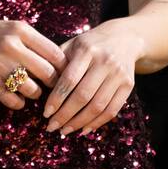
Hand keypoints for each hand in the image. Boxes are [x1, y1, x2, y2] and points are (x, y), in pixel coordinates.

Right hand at [0, 17, 66, 110]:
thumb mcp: (13, 29)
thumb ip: (36, 43)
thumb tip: (63, 66)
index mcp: (21, 31)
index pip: (56, 54)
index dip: (65, 68)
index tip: (65, 74)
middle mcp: (11, 46)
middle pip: (48, 74)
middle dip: (53, 85)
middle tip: (52, 88)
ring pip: (32, 90)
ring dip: (36, 94)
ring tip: (32, 91)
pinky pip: (13, 101)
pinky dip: (19, 103)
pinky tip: (17, 98)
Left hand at [42, 19, 141, 135]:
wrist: (125, 38)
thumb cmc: (90, 44)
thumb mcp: (72, 45)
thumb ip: (57, 63)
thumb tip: (39, 87)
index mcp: (87, 50)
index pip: (69, 79)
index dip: (56, 99)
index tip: (45, 113)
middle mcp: (105, 62)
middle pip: (83, 96)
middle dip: (65, 115)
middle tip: (51, 127)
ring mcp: (119, 74)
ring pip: (98, 106)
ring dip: (79, 122)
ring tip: (65, 130)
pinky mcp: (129, 85)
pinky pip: (112, 110)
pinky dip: (97, 123)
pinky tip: (84, 129)